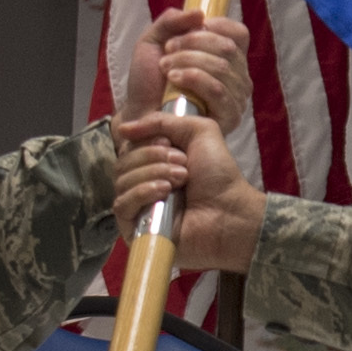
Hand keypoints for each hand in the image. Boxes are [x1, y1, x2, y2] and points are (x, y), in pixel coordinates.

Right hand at [112, 111, 263, 270]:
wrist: (229, 210)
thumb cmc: (218, 174)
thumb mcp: (199, 131)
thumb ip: (162, 121)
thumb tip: (123, 128)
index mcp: (153, 162)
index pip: (129, 147)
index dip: (145, 141)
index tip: (169, 142)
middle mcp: (142, 183)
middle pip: (123, 162)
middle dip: (152, 157)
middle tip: (182, 165)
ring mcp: (137, 207)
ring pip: (121, 182)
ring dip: (153, 173)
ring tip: (181, 179)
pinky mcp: (135, 229)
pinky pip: (122, 205)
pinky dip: (142, 192)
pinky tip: (164, 192)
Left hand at [120, 9, 252, 136]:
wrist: (139, 116)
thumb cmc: (149, 82)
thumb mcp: (153, 42)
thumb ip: (171, 22)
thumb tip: (199, 13)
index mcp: (226, 58)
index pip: (238, 34)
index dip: (216, 26)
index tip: (191, 28)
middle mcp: (237, 77)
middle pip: (227, 47)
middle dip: (193, 43)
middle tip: (168, 50)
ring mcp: (236, 98)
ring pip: (222, 67)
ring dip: (188, 61)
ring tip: (166, 68)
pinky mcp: (229, 117)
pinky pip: (218, 90)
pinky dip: (194, 79)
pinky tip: (174, 80)